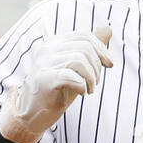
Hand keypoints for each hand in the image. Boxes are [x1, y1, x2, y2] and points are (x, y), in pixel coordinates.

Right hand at [0, 24, 113, 142]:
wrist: (33, 114)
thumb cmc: (57, 90)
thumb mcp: (77, 68)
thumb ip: (90, 49)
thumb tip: (108, 28)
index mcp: (54, 43)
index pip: (85, 36)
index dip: (102, 49)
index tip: (109, 65)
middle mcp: (47, 49)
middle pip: (85, 47)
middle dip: (97, 67)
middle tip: (95, 83)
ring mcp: (44, 63)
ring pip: (81, 60)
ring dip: (91, 78)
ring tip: (89, 90)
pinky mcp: (44, 79)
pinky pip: (73, 76)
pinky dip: (83, 86)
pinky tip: (82, 93)